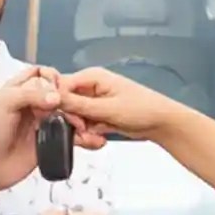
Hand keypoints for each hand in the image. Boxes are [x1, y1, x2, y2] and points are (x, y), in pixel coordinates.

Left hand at [0, 67, 104, 193]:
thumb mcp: (4, 103)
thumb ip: (30, 94)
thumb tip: (57, 96)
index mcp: (17, 90)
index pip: (39, 73)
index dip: (49, 76)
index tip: (55, 86)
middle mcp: (31, 103)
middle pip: (56, 90)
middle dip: (65, 95)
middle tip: (66, 105)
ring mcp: (41, 121)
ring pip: (65, 110)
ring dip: (74, 113)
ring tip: (77, 121)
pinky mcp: (50, 139)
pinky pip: (68, 131)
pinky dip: (77, 131)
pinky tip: (82, 132)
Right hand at [57, 67, 185, 142]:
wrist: (161, 123)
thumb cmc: (143, 108)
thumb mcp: (107, 108)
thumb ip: (78, 104)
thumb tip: (54, 98)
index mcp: (92, 76)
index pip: (60, 87)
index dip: (60, 105)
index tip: (69, 119)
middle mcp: (90, 87)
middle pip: (65, 104)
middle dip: (73, 122)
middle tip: (84, 131)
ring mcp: (93, 102)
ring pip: (73, 118)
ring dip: (81, 131)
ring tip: (95, 137)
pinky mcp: (97, 115)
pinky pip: (83, 126)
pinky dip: (89, 135)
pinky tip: (99, 138)